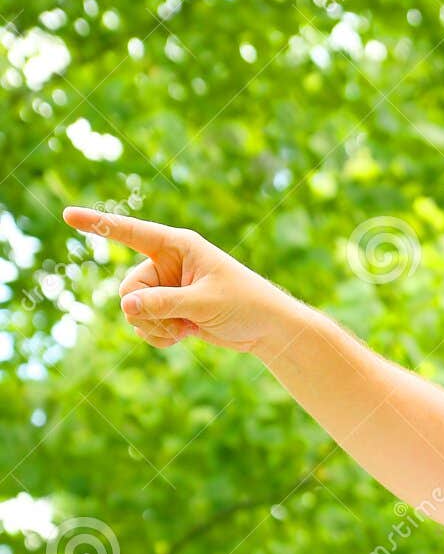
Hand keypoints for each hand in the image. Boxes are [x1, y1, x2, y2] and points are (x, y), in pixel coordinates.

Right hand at [62, 207, 290, 355]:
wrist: (266, 328)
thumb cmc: (245, 303)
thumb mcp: (205, 302)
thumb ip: (165, 304)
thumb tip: (127, 307)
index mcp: (177, 246)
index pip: (130, 233)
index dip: (98, 224)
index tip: (66, 215)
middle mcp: (167, 263)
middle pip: (129, 289)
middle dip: (148, 312)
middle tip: (179, 322)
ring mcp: (166, 288)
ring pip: (134, 311)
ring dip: (155, 327)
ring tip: (187, 329)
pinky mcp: (169, 310)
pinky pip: (145, 326)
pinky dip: (159, 336)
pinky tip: (183, 338)